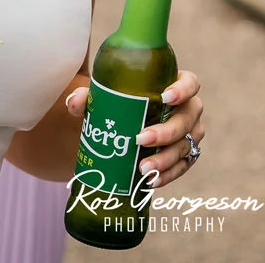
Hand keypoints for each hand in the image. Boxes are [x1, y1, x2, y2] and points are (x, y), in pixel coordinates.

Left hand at [64, 70, 204, 189]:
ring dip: (166, 158)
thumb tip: (74, 103)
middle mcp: (188, 109)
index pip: (191, 83)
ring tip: (142, 168)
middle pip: (187, 118)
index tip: (165, 97)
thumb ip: (89, 96)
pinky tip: (152, 181)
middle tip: (140, 139)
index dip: (183, 89)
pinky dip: (168, 174)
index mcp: (175, 85)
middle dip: (167, 131)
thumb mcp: (106, 96)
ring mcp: (189, 133)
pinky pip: (182, 166)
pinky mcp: (185, 155)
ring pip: (185, 145)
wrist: (125, 125)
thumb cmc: (121, 102)